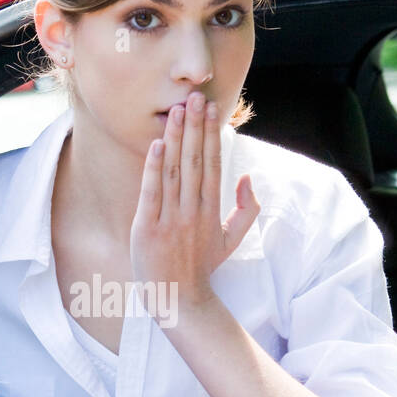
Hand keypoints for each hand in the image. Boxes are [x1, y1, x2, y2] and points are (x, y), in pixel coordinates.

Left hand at [130, 91, 258, 313]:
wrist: (179, 299)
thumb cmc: (201, 267)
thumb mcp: (232, 240)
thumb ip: (247, 209)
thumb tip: (248, 177)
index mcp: (211, 210)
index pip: (212, 163)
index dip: (211, 134)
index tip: (211, 108)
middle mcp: (193, 210)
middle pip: (195, 160)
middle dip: (195, 126)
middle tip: (194, 97)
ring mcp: (170, 219)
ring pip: (174, 171)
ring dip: (175, 138)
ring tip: (176, 110)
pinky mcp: (147, 228)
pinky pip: (151, 193)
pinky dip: (153, 168)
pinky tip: (156, 145)